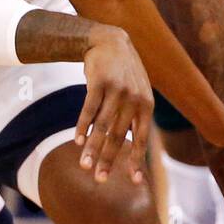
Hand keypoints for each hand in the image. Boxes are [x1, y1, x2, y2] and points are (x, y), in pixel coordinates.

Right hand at [72, 24, 153, 182]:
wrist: (110, 42)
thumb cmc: (123, 75)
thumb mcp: (137, 94)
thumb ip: (134, 119)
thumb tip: (131, 150)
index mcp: (146, 106)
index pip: (141, 139)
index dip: (136, 160)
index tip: (133, 182)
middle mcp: (134, 99)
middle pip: (118, 136)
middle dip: (108, 160)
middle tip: (99, 180)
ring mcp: (117, 90)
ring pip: (102, 126)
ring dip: (92, 148)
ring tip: (84, 166)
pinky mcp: (99, 82)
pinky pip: (89, 110)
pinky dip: (82, 127)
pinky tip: (77, 142)